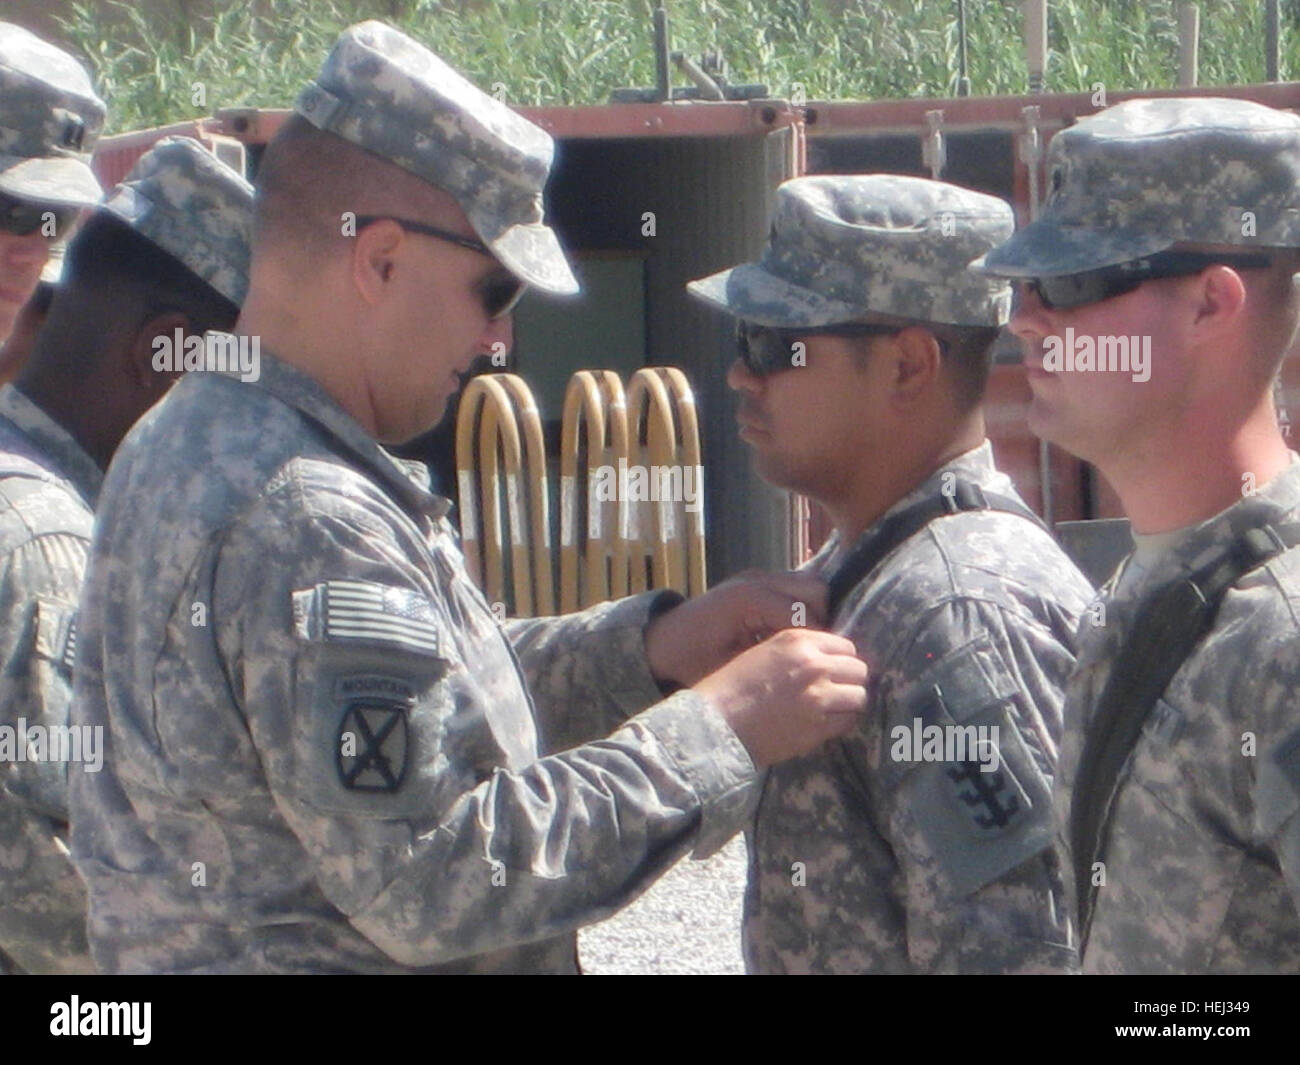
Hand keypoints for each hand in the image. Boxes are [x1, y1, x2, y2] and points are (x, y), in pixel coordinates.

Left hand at [644, 570, 828, 687]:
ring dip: (813, 614)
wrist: (661, 643)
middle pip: (816, 590)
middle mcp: (756, 579)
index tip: (818, 668)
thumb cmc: (689, 661)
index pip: (805, 615)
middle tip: (811, 653)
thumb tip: (808, 671)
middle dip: (821, 623)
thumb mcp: (726, 668)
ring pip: (810, 587)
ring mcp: (758, 576)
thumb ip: (767, 662)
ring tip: (800, 646)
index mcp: (748, 599)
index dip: (817, 643)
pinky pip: (795, 589)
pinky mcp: (758, 581)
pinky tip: (787, 637)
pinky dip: (801, 609)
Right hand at [692, 628, 867, 768]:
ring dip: (848, 702)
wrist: (716, 723)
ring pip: (859, 696)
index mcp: (797, 641)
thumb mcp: (763, 652)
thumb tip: (828, 659)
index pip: (845, 646)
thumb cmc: (731, 687)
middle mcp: (813, 665)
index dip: (841, 660)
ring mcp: (818, 697)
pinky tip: (826, 723)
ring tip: (833, 708)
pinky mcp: (818, 727)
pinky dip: (841, 722)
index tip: (834, 671)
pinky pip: (848, 721)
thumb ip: (798, 651)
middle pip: (858, 669)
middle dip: (849, 680)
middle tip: (836, 691)